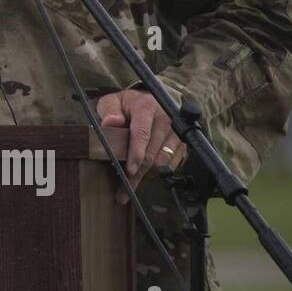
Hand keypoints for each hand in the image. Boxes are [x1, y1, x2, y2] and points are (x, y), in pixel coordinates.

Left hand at [95, 89, 185, 204]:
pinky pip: (171, 164)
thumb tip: (110, 122)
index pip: (142, 133)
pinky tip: (144, 177)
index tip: (129, 170)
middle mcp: (165, 119)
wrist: (149, 101)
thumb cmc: (127, 105)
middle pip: (152, 153)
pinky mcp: (182, 144)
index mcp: (146, 107)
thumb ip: (109, 111)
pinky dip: (157, 173)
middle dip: (137, 174)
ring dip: (146, 176)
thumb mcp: (113, 102)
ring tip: (130, 186)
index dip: (136, 153)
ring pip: (163, 162)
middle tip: (123, 190)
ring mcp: (176, 132)